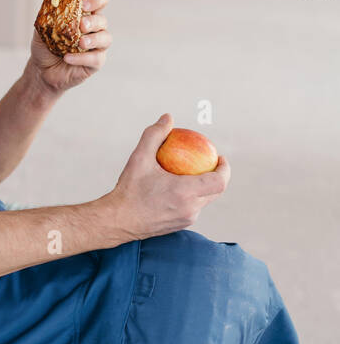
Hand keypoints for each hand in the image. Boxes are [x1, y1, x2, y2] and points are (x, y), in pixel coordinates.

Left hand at [29, 0, 111, 93]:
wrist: (41, 69)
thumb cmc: (45, 45)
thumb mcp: (42, 25)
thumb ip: (49, 9)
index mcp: (85, 14)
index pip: (100, 0)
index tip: (84, 4)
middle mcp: (94, 28)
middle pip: (102, 19)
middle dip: (93, 21)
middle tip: (81, 25)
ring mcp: (97, 45)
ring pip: (105, 38)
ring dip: (93, 39)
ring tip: (80, 42)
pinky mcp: (95, 62)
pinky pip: (96, 58)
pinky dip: (82, 58)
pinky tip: (68, 58)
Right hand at [104, 113, 229, 240]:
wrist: (117, 221)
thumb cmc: (129, 190)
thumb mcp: (139, 158)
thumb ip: (155, 135)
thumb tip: (167, 118)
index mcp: (185, 192)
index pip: (220, 181)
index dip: (225, 169)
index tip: (219, 157)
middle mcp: (190, 208)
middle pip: (216, 192)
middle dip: (217, 176)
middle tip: (209, 162)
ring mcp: (186, 219)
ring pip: (204, 201)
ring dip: (203, 187)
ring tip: (193, 174)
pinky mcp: (180, 225)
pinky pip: (193, 208)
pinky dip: (192, 197)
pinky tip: (180, 188)